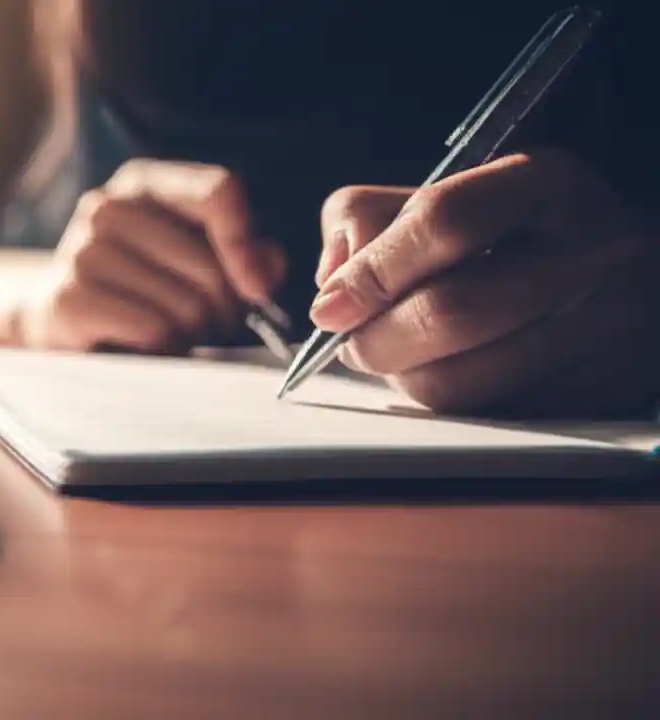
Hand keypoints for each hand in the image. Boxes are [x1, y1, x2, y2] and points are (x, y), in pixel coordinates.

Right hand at [15, 159, 286, 352]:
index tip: (257, 289)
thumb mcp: (191, 256)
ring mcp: (82, 251)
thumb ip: (242, 253)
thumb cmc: (137, 287)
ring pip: (185, 305)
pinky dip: (165, 349)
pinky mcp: (69, 300)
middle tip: (211, 326)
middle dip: (224, 309)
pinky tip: (151, 347)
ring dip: (194, 334)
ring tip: (177, 334)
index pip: (218, 191)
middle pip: (209, 264)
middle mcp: (108, 206)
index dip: (246, 244)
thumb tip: (267, 269)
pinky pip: (153, 330)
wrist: (57, 319)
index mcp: (144, 182)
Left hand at [314, 150, 659, 417]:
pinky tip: (444, 374)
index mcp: (547, 182)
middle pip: (448, 311)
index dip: (372, 270)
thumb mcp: (456, 193)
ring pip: (463, 380)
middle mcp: (588, 250)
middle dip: (375, 339)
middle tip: (351, 343)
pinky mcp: (603, 389)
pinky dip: (447, 402)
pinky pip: (490, 415)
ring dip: (404, 378)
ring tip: (395, 358)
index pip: (443, 220)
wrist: (639, 276)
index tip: (329, 306)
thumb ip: (371, 217)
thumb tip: (332, 279)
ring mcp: (605, 325)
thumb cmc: (523, 232)